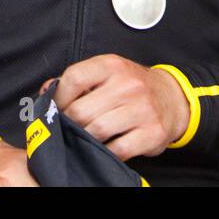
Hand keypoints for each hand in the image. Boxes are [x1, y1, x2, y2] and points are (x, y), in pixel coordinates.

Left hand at [39, 54, 189, 160]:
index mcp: (112, 65)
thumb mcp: (107, 73)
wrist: (172, 98)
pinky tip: (106, 146)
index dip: (59, 98)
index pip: (74, 78)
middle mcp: (128, 85)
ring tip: (87, 136)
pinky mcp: (151, 133)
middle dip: (70, 123)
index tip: (58, 108)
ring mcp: (142, 109)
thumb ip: (77, 81)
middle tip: (70, 127)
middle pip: (81, 111)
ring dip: (86, 138)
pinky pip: (117, 149)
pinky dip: (106, 152)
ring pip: (96, 131)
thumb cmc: (132, 87)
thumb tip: (46, 91)